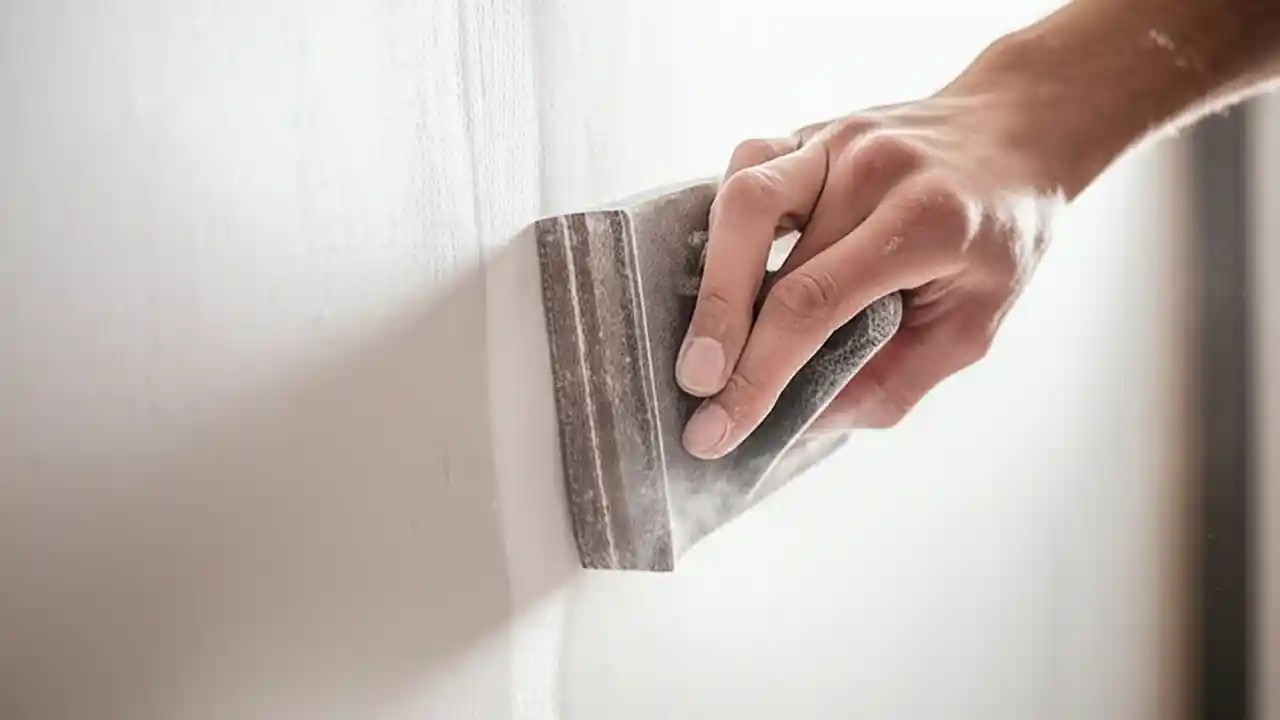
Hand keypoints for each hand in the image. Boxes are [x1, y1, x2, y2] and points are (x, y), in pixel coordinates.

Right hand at [678, 86, 1065, 458]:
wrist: (1014, 134)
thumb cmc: (997, 239)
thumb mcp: (971, 328)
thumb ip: (889, 384)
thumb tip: (798, 423)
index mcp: (924, 221)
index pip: (813, 302)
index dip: (758, 371)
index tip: (719, 429)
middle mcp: (872, 168)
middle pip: (760, 240)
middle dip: (718, 326)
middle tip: (693, 389)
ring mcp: (836, 139)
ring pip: (743, 196)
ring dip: (712, 275)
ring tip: (700, 344)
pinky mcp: (810, 131)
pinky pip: (746, 168)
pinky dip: (723, 224)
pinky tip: (724, 271)